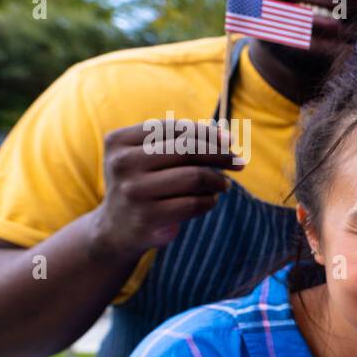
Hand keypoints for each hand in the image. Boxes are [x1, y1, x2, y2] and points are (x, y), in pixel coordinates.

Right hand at [91, 120, 240, 256]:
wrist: (117, 229)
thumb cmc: (144, 184)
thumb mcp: (149, 157)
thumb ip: (178, 142)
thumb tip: (225, 136)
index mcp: (119, 141)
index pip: (173, 128)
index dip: (207, 133)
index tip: (231, 141)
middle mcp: (122, 163)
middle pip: (186, 149)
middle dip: (219, 154)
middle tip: (239, 162)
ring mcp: (133, 191)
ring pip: (194, 176)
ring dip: (217, 180)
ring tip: (224, 185)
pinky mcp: (147, 217)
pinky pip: (193, 203)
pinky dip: (210, 201)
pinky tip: (210, 200)